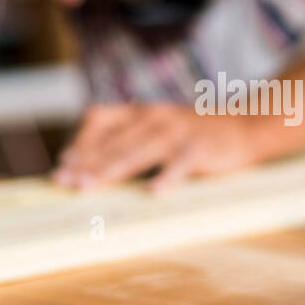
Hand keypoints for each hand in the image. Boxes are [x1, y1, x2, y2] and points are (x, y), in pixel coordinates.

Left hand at [51, 103, 269, 190]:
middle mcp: (155, 118)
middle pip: (115, 141)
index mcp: (141, 112)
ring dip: (112, 169)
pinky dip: (168, 177)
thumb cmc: (190, 134)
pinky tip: (154, 192)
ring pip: (139, 151)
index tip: (62, 165)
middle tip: (66, 183)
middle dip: (87, 163)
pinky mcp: (200, 148)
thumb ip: (125, 139)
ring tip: (91, 186)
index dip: (80, 142)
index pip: (101, 120)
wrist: (242, 126)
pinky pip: (181, 164)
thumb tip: (83, 165)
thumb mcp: (156, 127)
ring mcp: (178, 132)